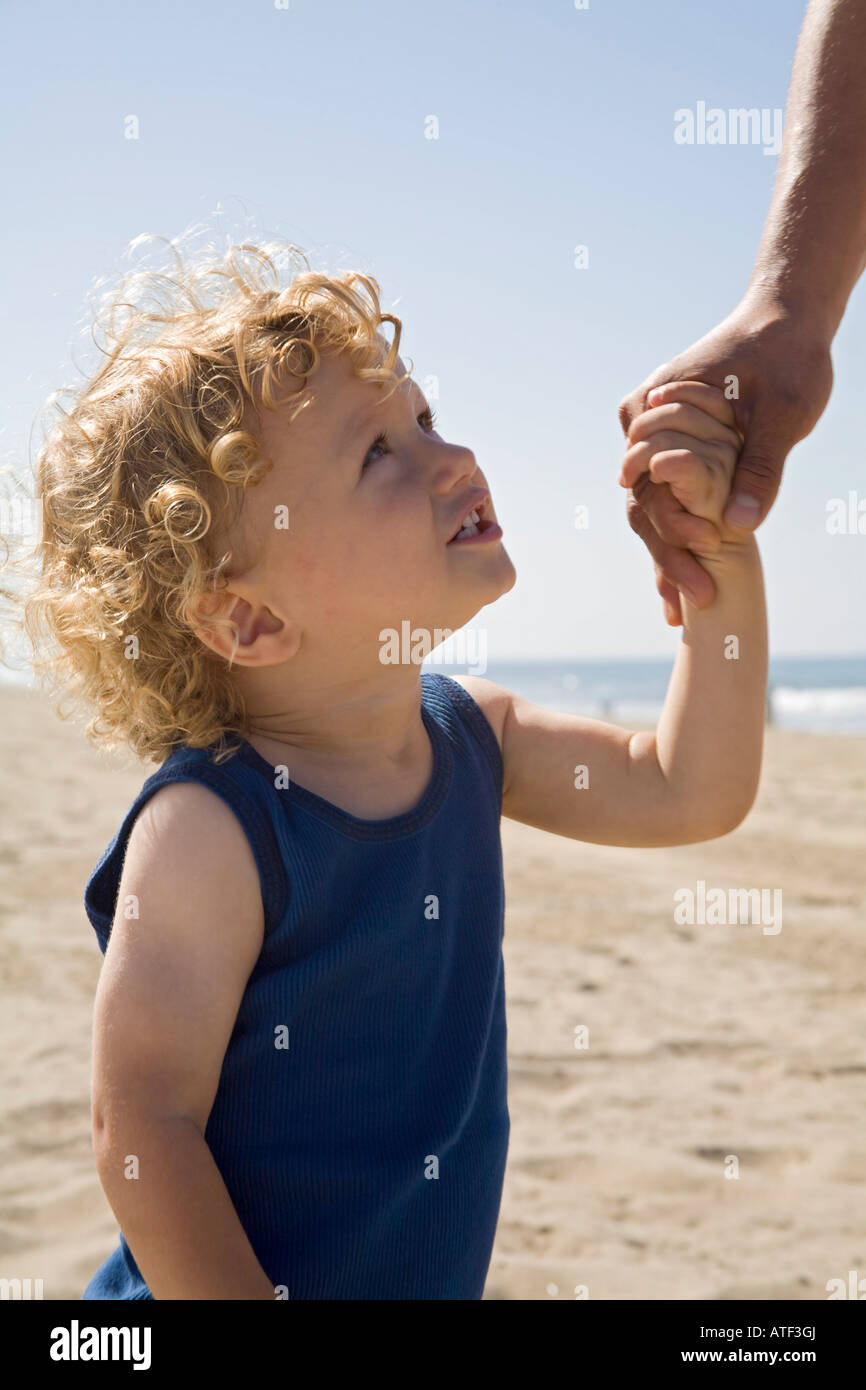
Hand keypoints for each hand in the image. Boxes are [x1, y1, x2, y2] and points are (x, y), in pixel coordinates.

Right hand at [618, 292, 833, 622]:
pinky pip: (667, 501)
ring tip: (680, 613)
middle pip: (644, 505)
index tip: (703, 565)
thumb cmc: (787, 356)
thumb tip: (738, 528)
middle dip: (667, 559)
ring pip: (652, 510)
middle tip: (686, 610)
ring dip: (667, 558)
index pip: (649, 485)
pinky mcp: (673, 452)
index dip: (673, 532)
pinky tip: (681, 590)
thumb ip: (759, 469)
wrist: (788, 321)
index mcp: (652, 408)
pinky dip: (676, 540)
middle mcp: (641, 425)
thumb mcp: (784, 412)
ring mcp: (654, 440)